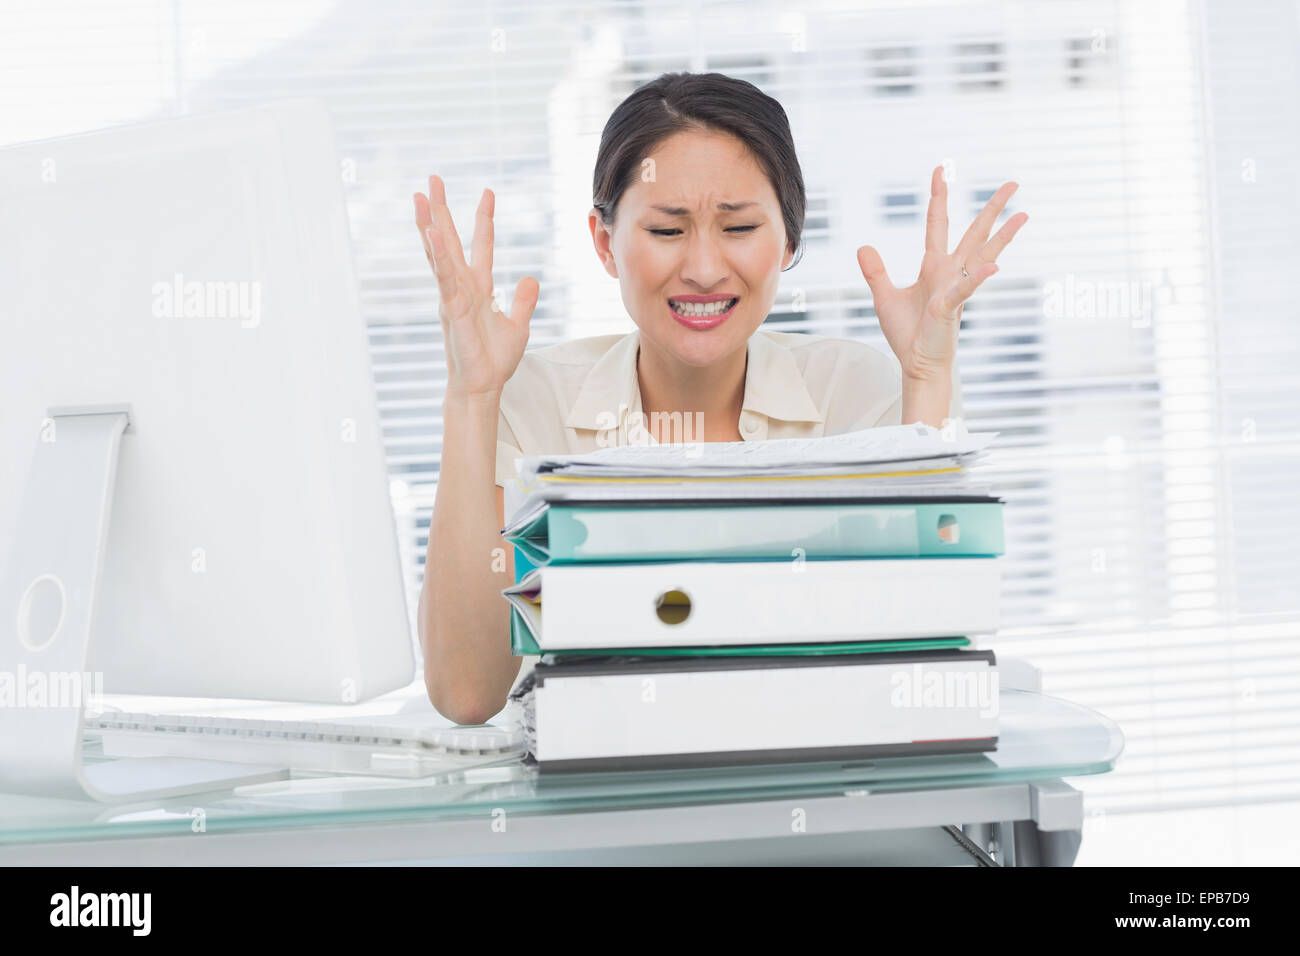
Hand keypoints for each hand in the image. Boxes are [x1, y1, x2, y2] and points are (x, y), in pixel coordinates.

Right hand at [413, 175, 538, 398]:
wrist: (482, 385)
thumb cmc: (494, 360)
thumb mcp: (518, 325)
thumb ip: (523, 300)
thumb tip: (530, 278)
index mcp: (478, 288)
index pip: (480, 246)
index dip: (484, 220)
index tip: (488, 193)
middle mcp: (461, 286)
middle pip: (449, 240)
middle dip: (442, 210)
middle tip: (432, 179)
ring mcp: (453, 295)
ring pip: (439, 253)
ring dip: (430, 224)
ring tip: (421, 196)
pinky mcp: (451, 308)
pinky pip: (443, 277)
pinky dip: (438, 256)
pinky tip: (430, 234)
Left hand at [857, 165, 1026, 381]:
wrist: (916, 363)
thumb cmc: (906, 333)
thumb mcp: (884, 297)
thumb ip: (876, 272)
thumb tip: (864, 247)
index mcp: (934, 267)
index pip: (938, 225)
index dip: (938, 198)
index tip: (940, 172)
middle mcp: (950, 273)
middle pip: (975, 232)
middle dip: (992, 207)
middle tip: (1013, 183)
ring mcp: (955, 288)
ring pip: (983, 255)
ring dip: (1003, 235)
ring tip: (1023, 214)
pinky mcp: (950, 307)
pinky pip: (965, 289)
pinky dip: (977, 279)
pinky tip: (993, 268)